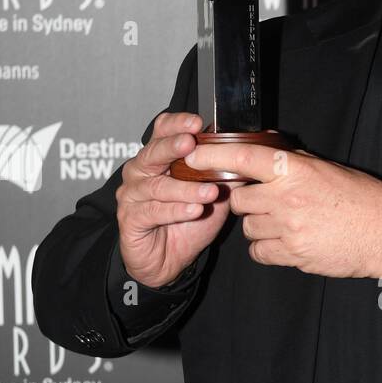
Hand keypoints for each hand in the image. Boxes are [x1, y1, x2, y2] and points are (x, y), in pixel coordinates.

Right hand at [115, 112, 230, 287]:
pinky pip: (153, 211)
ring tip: (209, 192)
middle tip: (191, 143)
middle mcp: (140, 172)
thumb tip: (251, 157)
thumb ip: (225, 175)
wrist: (166, 261)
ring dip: (185, 188)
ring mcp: (132, 195)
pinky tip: (193, 210)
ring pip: (157, 186)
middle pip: (153, 152)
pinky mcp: (130, 218)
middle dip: (173, 146)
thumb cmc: (186, 223)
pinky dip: (175, 210)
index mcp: (158, 158)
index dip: (177, 124)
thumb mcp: (212, 196)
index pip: (162, 131)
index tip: (197, 122)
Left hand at [181, 140, 381, 277]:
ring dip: (258, 225)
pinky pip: (259, 252)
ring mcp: (288, 228)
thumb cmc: (364, 200)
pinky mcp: (293, 255)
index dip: (214, 155)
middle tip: (264, 200)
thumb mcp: (330, 170)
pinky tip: (283, 242)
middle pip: (240, 198)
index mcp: (296, 170)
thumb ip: (296, 165)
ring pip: (248, 226)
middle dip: (247, 200)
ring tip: (282, 222)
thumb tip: (270, 157)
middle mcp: (287, 198)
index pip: (245, 157)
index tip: (193, 154)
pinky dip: (265, 248)